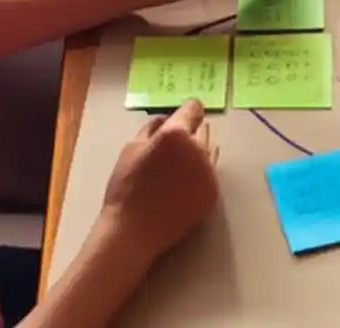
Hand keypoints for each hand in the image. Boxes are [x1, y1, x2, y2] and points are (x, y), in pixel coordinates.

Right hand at [102, 100, 219, 257]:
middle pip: (204, 129)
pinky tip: (181, 185)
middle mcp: (198, 150)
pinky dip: (200, 173)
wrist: (134, 230)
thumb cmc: (126, 188)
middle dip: (191, 132)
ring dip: (197, 152)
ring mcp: (209, 173)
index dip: (187, 111)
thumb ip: (151, 128)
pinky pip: (210, 173)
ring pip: (210, 150)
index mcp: (176, 135)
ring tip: (176, 167)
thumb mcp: (130, 149)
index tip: (182, 117)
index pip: (194, 109)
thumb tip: (165, 119)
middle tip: (172, 147)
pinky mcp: (213, 193)